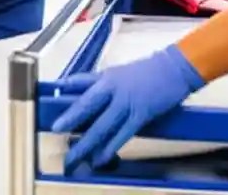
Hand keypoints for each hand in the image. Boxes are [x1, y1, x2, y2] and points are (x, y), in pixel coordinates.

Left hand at [51, 45, 204, 169]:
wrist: (174, 69)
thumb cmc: (145, 71)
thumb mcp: (117, 72)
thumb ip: (94, 80)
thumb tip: (69, 85)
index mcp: (106, 77)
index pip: (81, 85)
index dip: (66, 93)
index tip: (53, 102)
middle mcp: (113, 89)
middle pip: (87, 106)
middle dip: (71, 119)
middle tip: (56, 131)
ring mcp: (127, 102)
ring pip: (102, 125)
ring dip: (87, 142)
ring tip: (75, 155)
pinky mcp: (140, 114)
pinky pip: (122, 134)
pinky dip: (110, 147)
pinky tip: (101, 158)